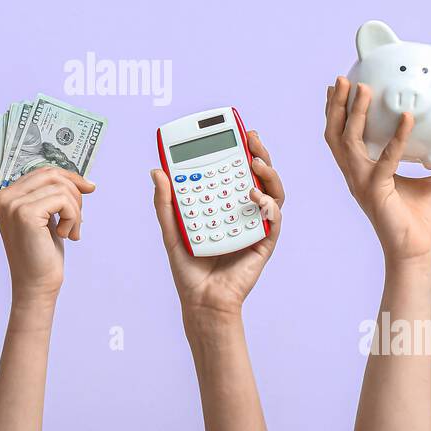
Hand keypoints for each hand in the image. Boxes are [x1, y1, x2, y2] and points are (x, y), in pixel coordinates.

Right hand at [0, 167, 94, 304]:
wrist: (36, 284)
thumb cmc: (42, 253)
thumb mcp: (47, 217)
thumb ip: (53, 195)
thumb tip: (84, 180)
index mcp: (5, 195)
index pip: (43, 171)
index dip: (69, 177)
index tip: (88, 188)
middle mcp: (4, 196)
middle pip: (52, 175)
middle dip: (74, 194)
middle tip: (78, 219)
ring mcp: (12, 204)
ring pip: (61, 188)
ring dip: (75, 211)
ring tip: (70, 231)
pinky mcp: (25, 214)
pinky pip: (63, 200)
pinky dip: (73, 217)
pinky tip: (65, 235)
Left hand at [151, 131, 283, 321]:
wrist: (201, 300)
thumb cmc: (188, 268)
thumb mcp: (171, 230)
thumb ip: (166, 202)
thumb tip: (156, 171)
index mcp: (222, 203)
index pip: (232, 170)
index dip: (235, 149)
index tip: (232, 130)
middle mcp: (242, 210)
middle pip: (257, 175)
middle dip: (257, 152)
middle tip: (250, 137)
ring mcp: (255, 223)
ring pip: (272, 191)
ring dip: (268, 173)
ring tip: (255, 162)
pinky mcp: (265, 240)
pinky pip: (273, 218)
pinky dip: (268, 204)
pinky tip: (256, 197)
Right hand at [325, 77, 430, 261]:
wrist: (420, 253)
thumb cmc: (426, 224)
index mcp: (366, 172)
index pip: (344, 137)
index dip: (340, 112)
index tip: (344, 88)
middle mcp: (358, 175)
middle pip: (335, 135)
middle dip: (336, 106)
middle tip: (345, 79)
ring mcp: (362, 183)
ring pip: (348, 142)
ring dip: (354, 113)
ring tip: (363, 89)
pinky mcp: (375, 192)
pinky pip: (384, 160)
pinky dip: (396, 139)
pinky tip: (407, 120)